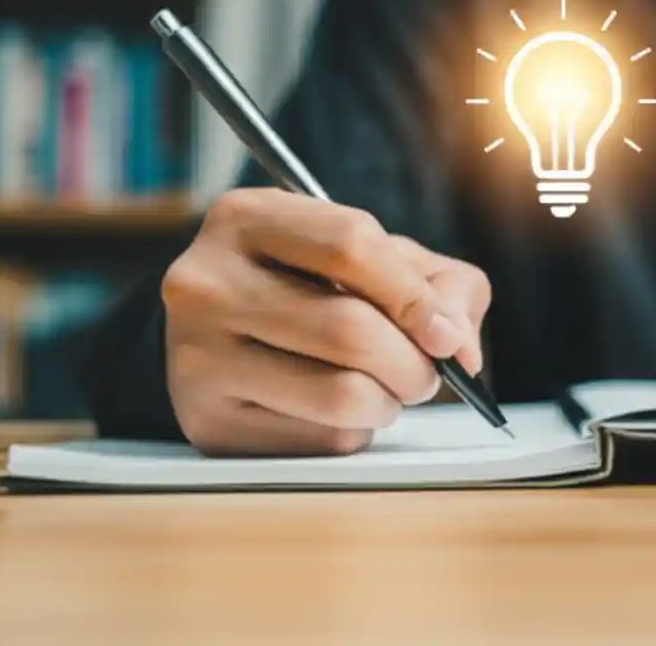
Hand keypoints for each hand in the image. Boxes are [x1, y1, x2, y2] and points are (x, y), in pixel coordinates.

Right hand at [161, 188, 491, 455]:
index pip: (350, 244)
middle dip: (414, 363)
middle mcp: (205, 281)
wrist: (225, 338)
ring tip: (388, 390)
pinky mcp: (207, 420)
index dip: (415, 296)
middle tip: (427, 375)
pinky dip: (354, 430)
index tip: (449, 336)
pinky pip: (320, 438)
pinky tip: (339, 410)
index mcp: (247, 217)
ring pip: (340, 394)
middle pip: (350, 328)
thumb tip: (459, 343)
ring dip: (390, 402)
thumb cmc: (318, 287)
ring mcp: (196, 354)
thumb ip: (439, 283)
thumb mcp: (379, 259)